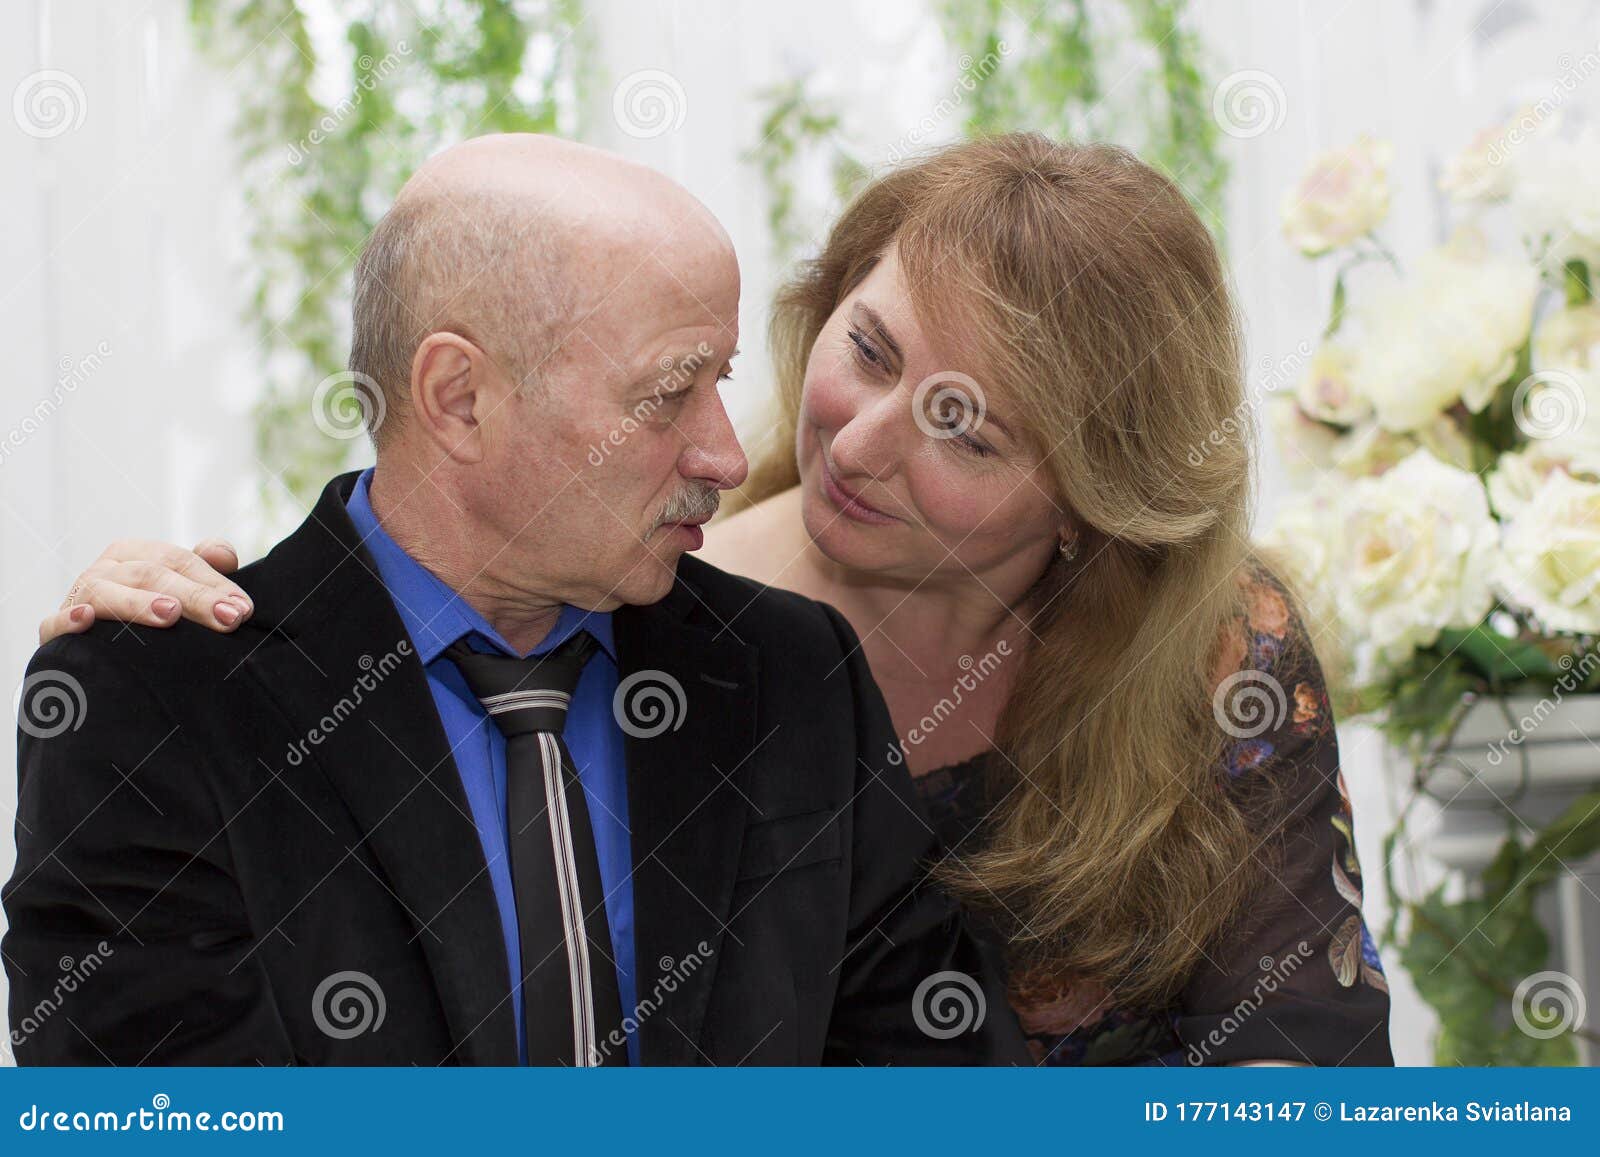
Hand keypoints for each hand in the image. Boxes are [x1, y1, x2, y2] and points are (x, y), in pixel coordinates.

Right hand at [40, 538, 249, 644]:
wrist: (96, 653)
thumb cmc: (145, 613)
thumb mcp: (174, 587)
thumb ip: (203, 569)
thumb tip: (226, 555)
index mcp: (135, 554)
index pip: (178, 560)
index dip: (213, 582)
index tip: (243, 609)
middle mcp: (105, 571)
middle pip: (150, 575)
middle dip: (193, 596)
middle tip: (227, 618)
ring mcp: (77, 599)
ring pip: (106, 592)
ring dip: (138, 603)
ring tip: (170, 614)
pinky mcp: (53, 632)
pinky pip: (53, 624)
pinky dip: (68, 620)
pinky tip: (86, 620)